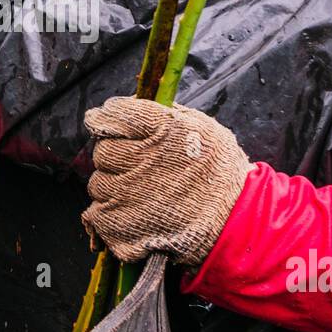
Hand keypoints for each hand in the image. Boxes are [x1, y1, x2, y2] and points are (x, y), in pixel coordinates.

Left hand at [83, 96, 251, 265]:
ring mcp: (128, 195)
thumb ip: (168, 116)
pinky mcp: (119, 226)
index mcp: (163, 131)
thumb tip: (131, 105)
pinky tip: (136, 214)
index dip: (107, 117)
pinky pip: (98, 214)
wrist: (234, 223)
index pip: (116, 114)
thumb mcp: (205, 130)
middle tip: (136, 166)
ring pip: (98, 183)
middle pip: (102, 150)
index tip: (102, 119)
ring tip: (143, 194)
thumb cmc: (220, 174)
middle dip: (115, 156)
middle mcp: (142, 160)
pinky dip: (112, 215)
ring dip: (114, 187)